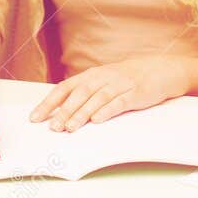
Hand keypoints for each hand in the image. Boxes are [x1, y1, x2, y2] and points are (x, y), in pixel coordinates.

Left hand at [29, 57, 188, 130]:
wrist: (161, 70)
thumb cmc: (128, 79)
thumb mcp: (104, 81)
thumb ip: (85, 94)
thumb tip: (60, 112)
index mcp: (91, 75)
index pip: (64, 88)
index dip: (49, 103)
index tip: (35, 117)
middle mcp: (103, 77)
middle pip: (79, 94)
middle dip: (64, 111)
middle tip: (53, 127)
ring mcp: (119, 84)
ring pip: (96, 98)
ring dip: (81, 113)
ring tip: (70, 127)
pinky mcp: (135, 93)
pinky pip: (119, 102)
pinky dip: (107, 111)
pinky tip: (97, 120)